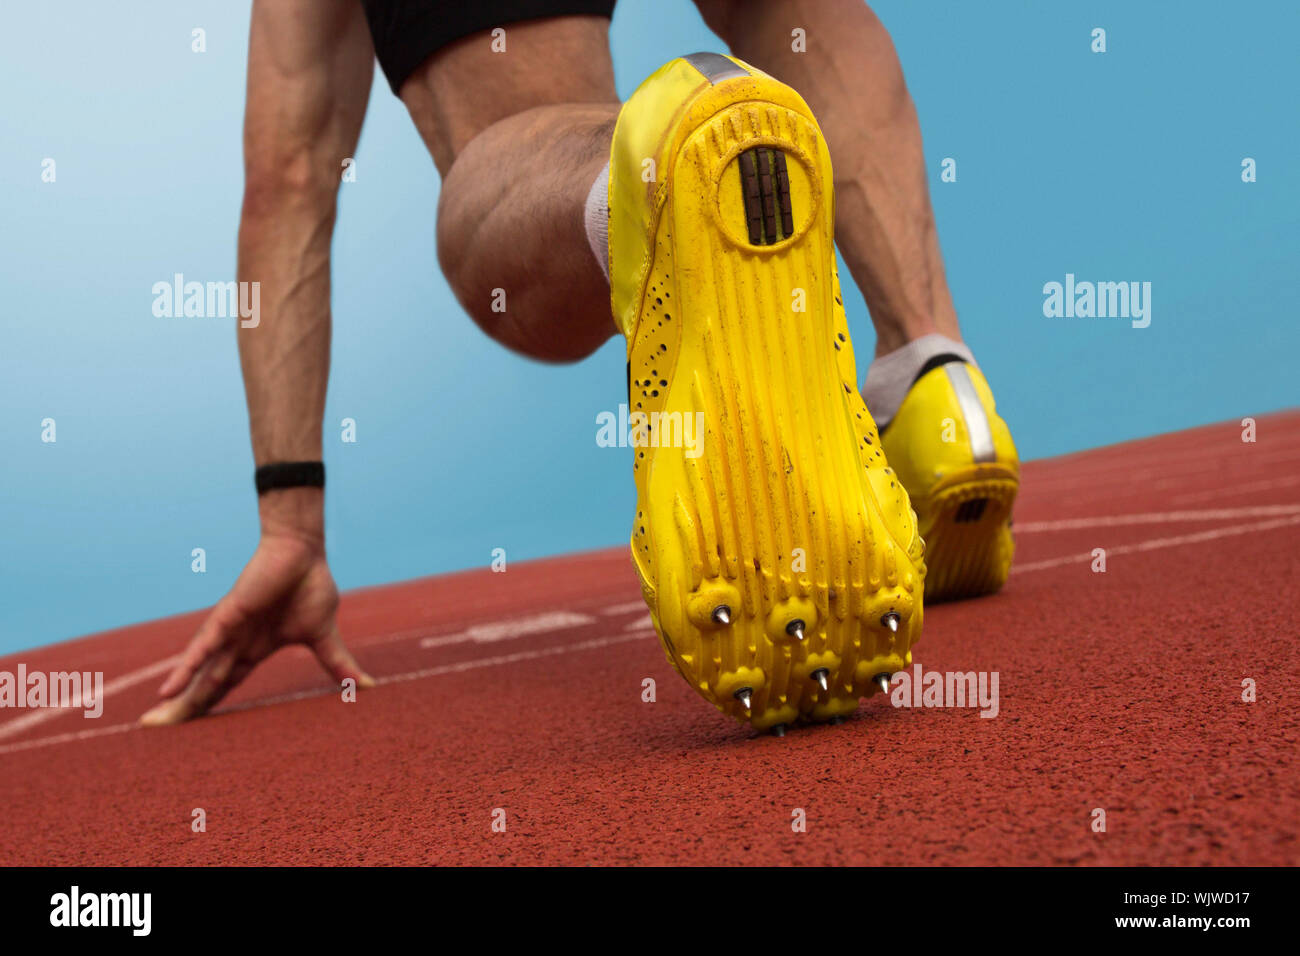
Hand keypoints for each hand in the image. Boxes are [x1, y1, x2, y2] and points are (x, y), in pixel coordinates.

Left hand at [140, 532, 374, 725]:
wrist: (303, 552)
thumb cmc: (310, 587)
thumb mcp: (323, 637)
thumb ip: (336, 664)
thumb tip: (365, 686)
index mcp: (254, 652)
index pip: (226, 686)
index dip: (209, 707)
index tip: (191, 734)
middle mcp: (235, 647)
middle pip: (204, 687)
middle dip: (183, 712)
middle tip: (156, 736)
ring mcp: (228, 635)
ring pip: (197, 674)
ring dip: (177, 699)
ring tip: (154, 723)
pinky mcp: (226, 619)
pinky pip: (201, 651)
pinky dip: (184, 671)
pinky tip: (166, 692)